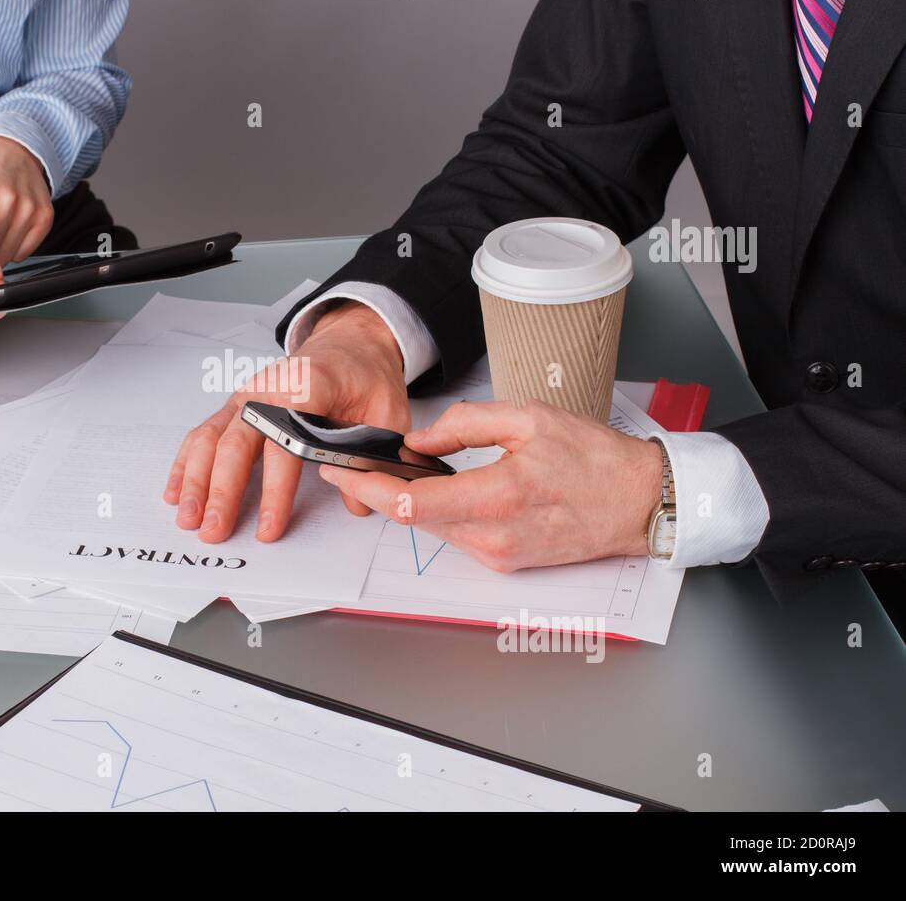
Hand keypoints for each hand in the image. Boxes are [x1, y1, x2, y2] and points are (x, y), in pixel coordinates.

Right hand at [164, 301, 410, 543]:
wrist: (349, 343)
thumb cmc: (364, 375)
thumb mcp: (388, 411)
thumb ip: (371, 457)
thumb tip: (354, 503)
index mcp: (307, 387)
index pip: (285, 443)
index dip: (275, 490)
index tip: (269, 527)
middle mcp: (268, 390)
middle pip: (236, 444)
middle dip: (222, 492)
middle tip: (215, 531)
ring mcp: (246, 397)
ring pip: (211, 440)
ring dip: (196, 482)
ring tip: (189, 520)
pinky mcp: (236, 405)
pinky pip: (204, 434)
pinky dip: (187, 463)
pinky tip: (176, 491)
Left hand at [319, 400, 663, 570]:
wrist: (639, 504)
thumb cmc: (595, 459)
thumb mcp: (529, 418)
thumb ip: (465, 424)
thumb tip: (418, 439)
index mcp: (499, 497)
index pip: (411, 504)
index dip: (367, 488)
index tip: (341, 471)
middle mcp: (494, 537)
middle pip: (414, 518)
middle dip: (380, 490)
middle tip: (358, 462)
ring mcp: (498, 555)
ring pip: (433, 527)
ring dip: (411, 501)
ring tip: (400, 468)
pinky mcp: (505, 562)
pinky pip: (456, 536)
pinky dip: (441, 512)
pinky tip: (442, 489)